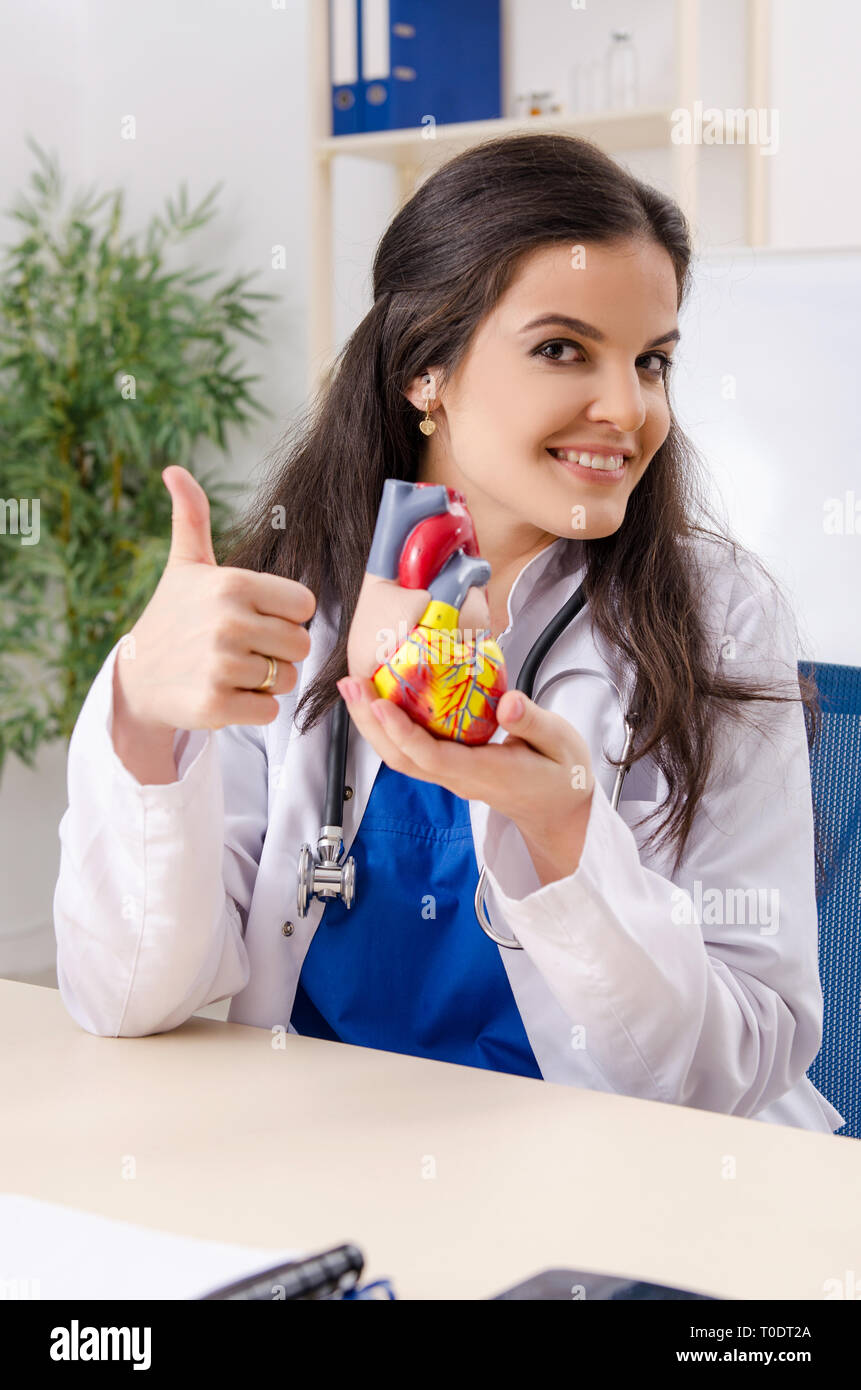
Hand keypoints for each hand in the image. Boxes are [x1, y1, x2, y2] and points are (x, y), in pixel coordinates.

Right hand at [115, 466, 316, 732]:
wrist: (136, 679)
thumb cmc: (172, 616)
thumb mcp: (185, 566)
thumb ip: (192, 518)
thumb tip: (174, 470)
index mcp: (232, 584)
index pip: (304, 605)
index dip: (286, 615)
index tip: (257, 617)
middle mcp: (229, 622)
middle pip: (301, 644)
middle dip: (279, 651)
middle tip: (243, 648)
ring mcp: (221, 665)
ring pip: (287, 678)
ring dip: (266, 681)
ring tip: (231, 670)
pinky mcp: (215, 705)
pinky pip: (269, 710)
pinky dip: (253, 708)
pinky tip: (224, 693)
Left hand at [336, 675, 594, 883]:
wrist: (558, 811)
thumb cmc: (561, 775)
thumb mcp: (561, 744)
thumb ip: (534, 722)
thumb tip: (508, 702)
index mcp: (484, 773)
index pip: (433, 757)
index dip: (402, 731)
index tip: (380, 702)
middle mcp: (458, 778)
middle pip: (402, 758)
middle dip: (370, 722)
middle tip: (350, 684)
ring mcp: (450, 776)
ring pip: (400, 756)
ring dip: (372, 724)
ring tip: (354, 688)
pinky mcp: (448, 768)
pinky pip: (410, 750)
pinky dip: (389, 726)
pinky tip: (381, 699)